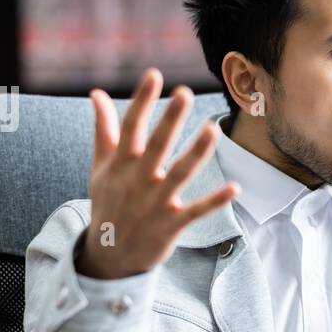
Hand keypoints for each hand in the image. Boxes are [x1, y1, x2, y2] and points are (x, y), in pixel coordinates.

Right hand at [77, 68, 239, 279]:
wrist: (108, 256)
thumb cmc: (109, 204)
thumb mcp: (101, 168)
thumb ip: (104, 129)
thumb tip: (97, 93)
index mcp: (121, 164)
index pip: (130, 126)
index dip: (142, 100)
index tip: (154, 75)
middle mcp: (138, 180)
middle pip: (156, 146)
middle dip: (170, 121)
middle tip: (185, 93)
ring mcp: (156, 203)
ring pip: (179, 175)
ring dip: (196, 153)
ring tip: (213, 130)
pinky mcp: (172, 224)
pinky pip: (196, 211)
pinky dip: (214, 201)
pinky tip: (234, 188)